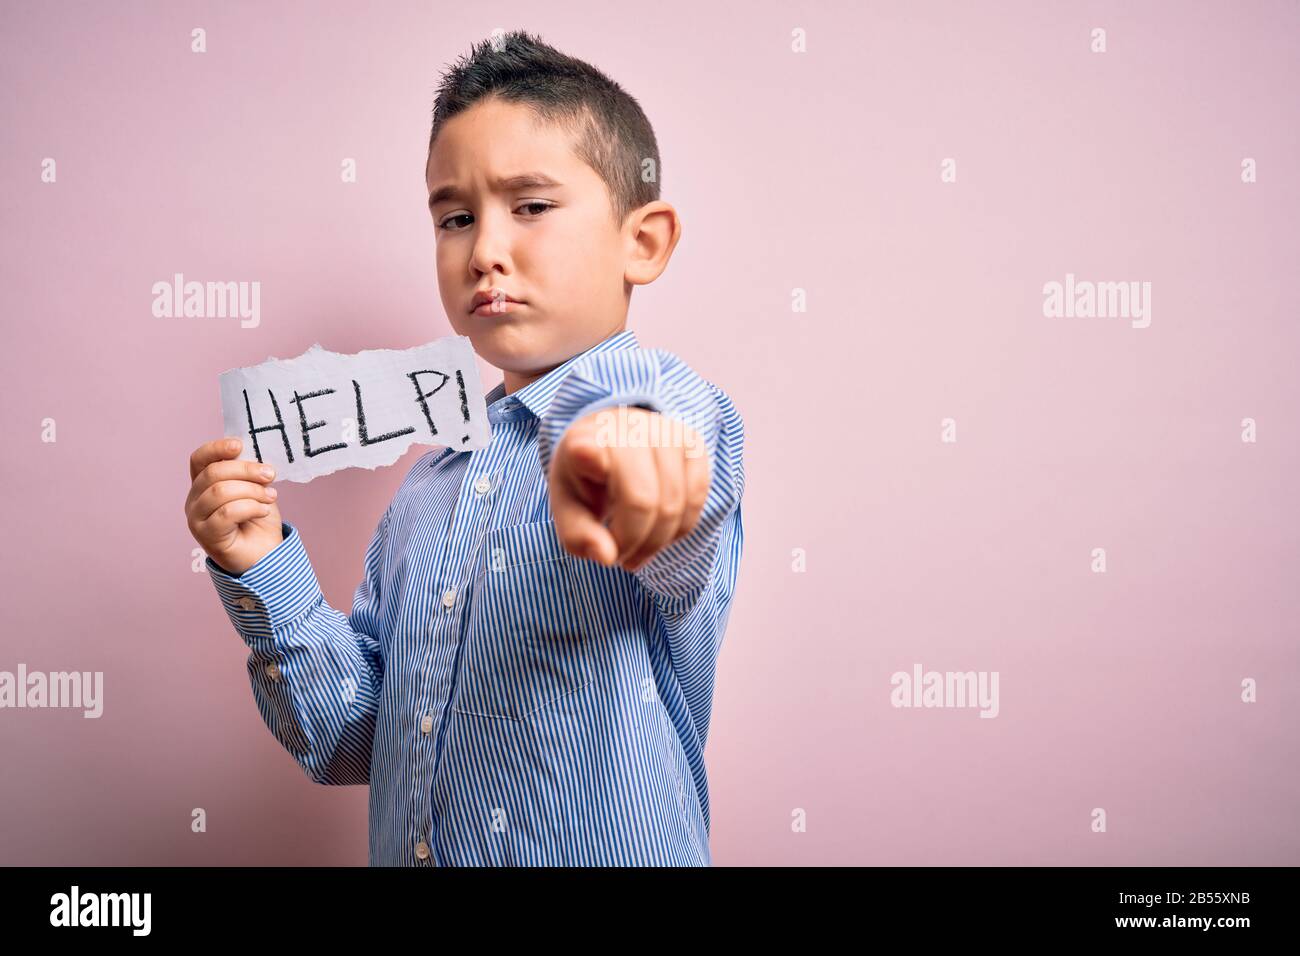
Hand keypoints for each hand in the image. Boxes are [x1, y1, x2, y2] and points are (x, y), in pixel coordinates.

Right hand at [185, 437, 283, 575]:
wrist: (265, 555)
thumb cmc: (258, 519)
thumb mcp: (256, 488)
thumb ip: (249, 473)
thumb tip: (254, 455)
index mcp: (203, 484)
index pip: (199, 459)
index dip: (217, 448)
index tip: (240, 445)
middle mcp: (194, 499)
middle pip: (213, 473)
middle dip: (246, 470)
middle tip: (270, 475)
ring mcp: (197, 518)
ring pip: (220, 492)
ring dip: (252, 491)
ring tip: (271, 497)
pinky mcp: (206, 535)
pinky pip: (227, 512)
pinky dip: (250, 508)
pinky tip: (263, 511)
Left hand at [548, 406, 709, 570]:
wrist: (612, 446)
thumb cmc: (587, 483)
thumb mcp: (569, 510)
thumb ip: (579, 535)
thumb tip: (606, 556)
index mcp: (582, 441)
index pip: (587, 448)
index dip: (589, 454)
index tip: (584, 454)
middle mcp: (626, 428)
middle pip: (641, 500)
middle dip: (633, 542)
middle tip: (621, 558)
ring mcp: (664, 430)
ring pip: (674, 504)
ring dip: (657, 542)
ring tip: (638, 550)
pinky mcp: (693, 442)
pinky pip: (696, 499)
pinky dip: (680, 529)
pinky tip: (660, 532)